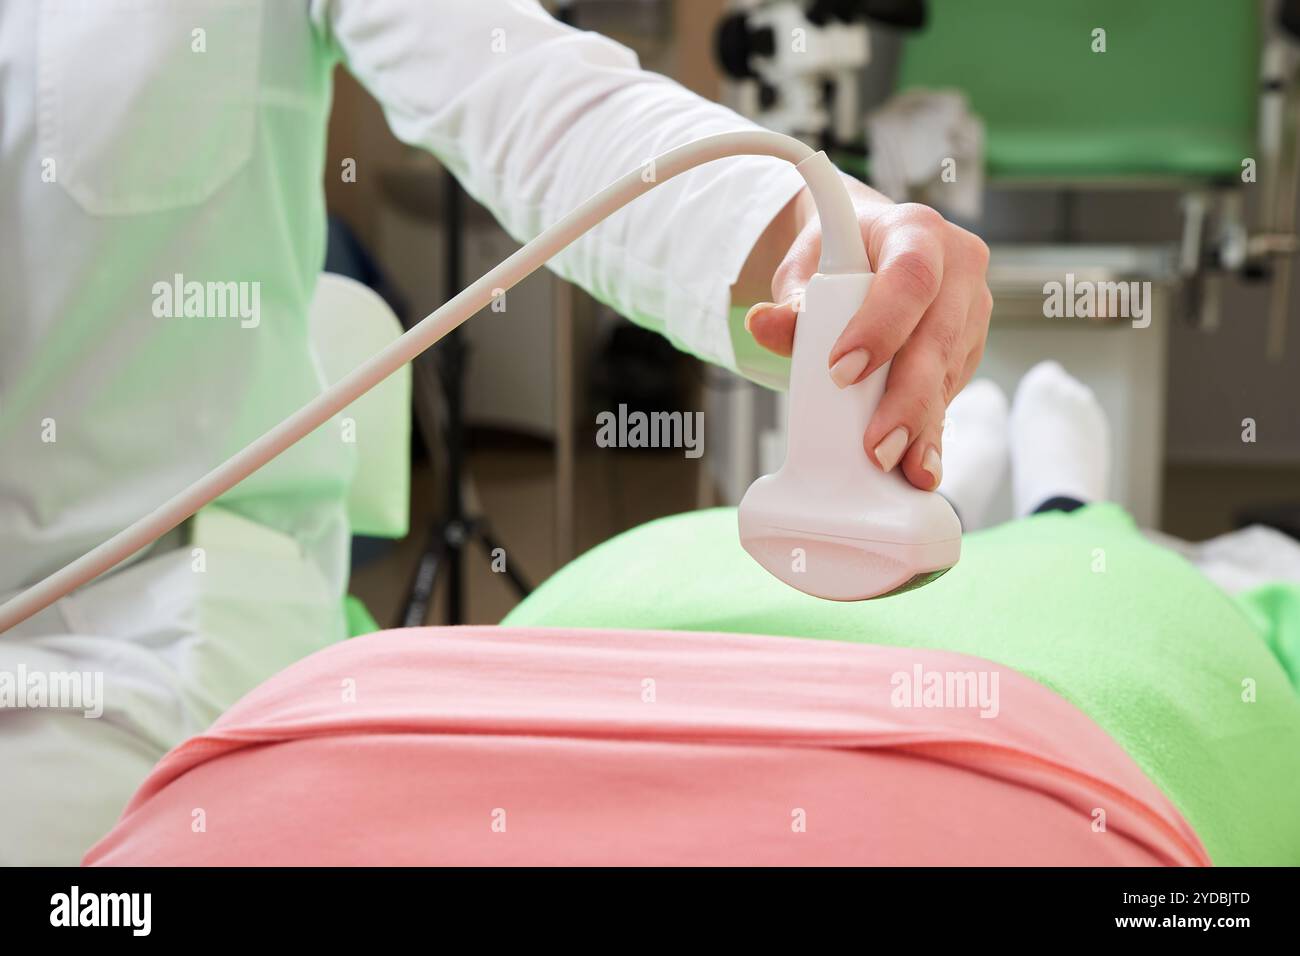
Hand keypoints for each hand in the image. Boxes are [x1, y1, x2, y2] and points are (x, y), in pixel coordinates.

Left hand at [733, 177, 991, 491]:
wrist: (869, 249)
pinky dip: (930, 431)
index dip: (881, 327)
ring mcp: (969, 312)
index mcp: (915, 232)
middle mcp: (957, 268)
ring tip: (900, 467)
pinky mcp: (968, 351)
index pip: (909, 277)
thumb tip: (763, 325)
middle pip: (938, 338)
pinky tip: (917, 464)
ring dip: (923, 426)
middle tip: (877, 447)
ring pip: (950, 373)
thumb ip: (789, 300)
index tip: (842, 373)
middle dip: (907, 399)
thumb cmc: (839, 255)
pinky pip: (950, 394)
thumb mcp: (807, 267)